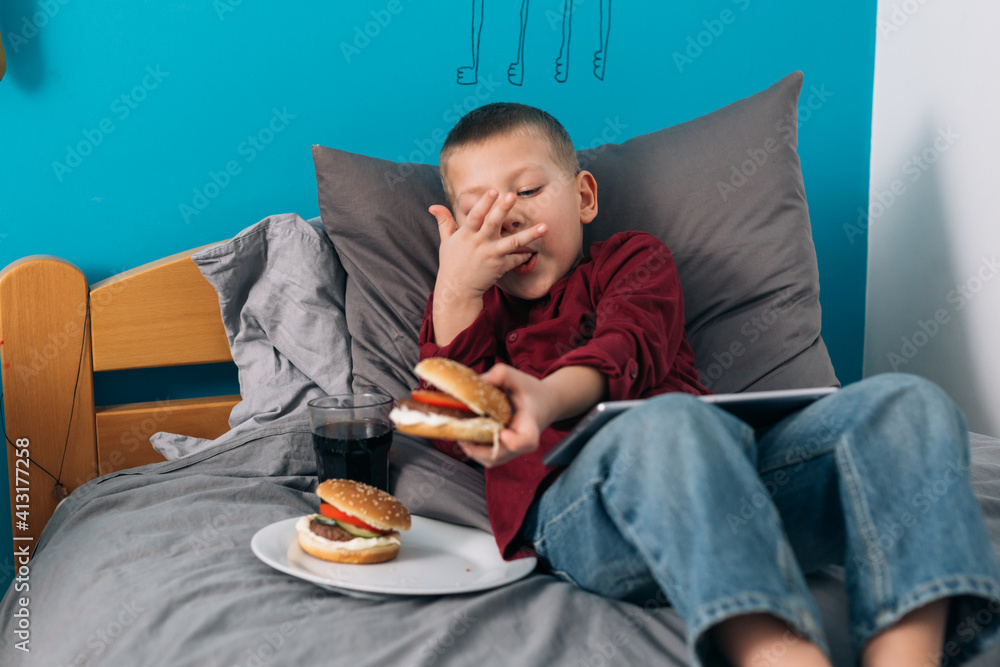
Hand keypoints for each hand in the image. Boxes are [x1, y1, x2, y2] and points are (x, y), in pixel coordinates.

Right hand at [429, 190, 546, 302]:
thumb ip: (444, 222)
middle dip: (502, 209)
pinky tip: (533, 251)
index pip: (475, 216)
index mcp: (466, 235)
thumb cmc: (451, 264)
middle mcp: (479, 244)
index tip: (493, 190)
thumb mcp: (446, 242)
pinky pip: (516, 260)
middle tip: (512, 196)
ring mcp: (491, 256)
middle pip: (493, 223)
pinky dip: (525, 256)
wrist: (456, 290)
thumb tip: (433, 206)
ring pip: (513, 243)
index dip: (484, 203)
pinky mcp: (500, 268)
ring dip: (530, 235)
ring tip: (545, 226)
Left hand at [455, 363, 552, 467]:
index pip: (527, 441)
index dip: (514, 442)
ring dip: (471, 448)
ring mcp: (511, 450)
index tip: (503, 433)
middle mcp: (520, 442)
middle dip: (477, 448)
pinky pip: (485, 456)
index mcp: (529, 424)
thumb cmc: (530, 392)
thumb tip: (481, 379)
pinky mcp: (501, 451)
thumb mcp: (519, 378)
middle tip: (462, 433)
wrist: (541, 404)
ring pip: (489, 460)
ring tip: (459, 431)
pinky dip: (472, 447)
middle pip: (500, 456)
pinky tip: (464, 432)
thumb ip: (502, 374)